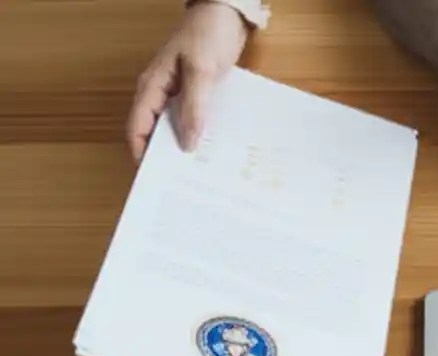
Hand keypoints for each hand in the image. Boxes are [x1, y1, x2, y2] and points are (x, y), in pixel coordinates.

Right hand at [126, 1, 248, 162]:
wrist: (225, 13)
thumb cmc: (207, 35)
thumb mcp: (202, 72)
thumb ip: (195, 107)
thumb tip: (187, 144)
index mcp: (152, 87)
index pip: (137, 127)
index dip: (141, 153)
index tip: (153, 178)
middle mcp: (160, 92)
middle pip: (155, 131)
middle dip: (165, 155)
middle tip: (181, 182)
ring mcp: (178, 93)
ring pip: (175, 126)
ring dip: (185, 145)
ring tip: (200, 171)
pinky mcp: (196, 93)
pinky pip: (194, 118)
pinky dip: (200, 132)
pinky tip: (215, 147)